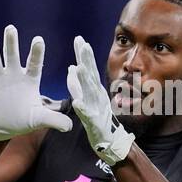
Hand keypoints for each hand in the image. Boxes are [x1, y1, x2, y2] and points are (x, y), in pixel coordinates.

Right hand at [0, 25, 72, 140]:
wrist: (2, 128)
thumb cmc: (23, 120)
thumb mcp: (39, 119)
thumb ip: (54, 119)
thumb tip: (70, 127)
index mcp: (29, 81)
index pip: (34, 64)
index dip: (36, 52)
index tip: (38, 39)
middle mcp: (13, 76)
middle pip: (13, 57)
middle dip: (11, 43)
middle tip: (10, 28)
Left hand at [66, 36, 135, 164]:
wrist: (110, 141)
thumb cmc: (98, 118)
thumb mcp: (86, 98)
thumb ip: (77, 83)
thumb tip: (71, 66)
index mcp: (94, 89)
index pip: (88, 68)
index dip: (84, 54)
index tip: (79, 39)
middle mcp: (97, 95)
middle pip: (90, 75)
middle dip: (86, 59)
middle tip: (82, 44)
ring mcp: (96, 108)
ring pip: (89, 92)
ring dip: (84, 80)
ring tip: (77, 67)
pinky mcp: (94, 122)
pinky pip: (87, 115)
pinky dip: (82, 109)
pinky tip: (77, 103)